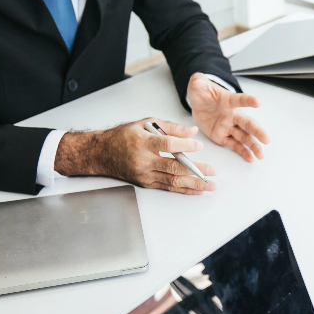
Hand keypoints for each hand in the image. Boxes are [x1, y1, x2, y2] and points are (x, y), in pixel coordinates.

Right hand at [55, 118, 216, 194]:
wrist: (101, 153)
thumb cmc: (123, 136)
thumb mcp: (145, 123)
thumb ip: (170, 127)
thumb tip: (192, 132)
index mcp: (142, 142)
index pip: (167, 144)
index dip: (185, 145)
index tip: (199, 145)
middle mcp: (143, 160)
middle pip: (174, 166)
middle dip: (196, 170)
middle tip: (212, 172)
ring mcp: (145, 174)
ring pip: (173, 180)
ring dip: (194, 184)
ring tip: (209, 185)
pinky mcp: (146, 183)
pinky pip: (168, 187)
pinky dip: (184, 189)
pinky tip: (196, 190)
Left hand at [188, 73, 269, 161]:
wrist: (198, 104)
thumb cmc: (202, 93)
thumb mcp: (197, 84)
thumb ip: (198, 82)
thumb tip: (198, 82)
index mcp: (228, 101)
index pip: (240, 100)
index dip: (248, 101)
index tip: (257, 103)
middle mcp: (232, 115)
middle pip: (248, 124)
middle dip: (257, 131)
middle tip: (266, 139)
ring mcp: (229, 127)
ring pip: (244, 137)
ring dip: (253, 146)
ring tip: (260, 155)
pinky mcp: (223, 137)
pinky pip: (234, 145)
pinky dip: (243, 152)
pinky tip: (250, 158)